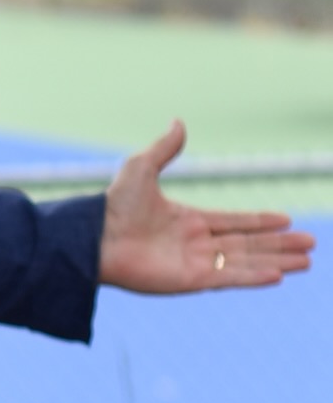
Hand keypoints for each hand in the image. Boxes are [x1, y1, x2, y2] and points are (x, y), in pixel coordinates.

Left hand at [98, 121, 315, 293]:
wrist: (93, 237)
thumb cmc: (113, 207)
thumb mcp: (141, 169)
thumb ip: (164, 149)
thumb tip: (178, 121)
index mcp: (187, 220)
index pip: (234, 222)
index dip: (260, 222)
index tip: (286, 220)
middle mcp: (194, 243)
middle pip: (247, 244)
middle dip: (279, 244)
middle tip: (310, 244)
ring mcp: (193, 263)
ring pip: (245, 262)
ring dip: (276, 261)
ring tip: (306, 262)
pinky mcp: (188, 281)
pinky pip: (229, 278)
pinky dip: (253, 277)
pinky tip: (279, 275)